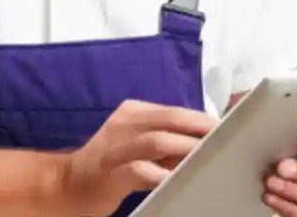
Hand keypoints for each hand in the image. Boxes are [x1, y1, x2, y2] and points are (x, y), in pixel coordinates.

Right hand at [53, 100, 216, 216]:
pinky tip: (176, 179)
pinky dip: (161, 174)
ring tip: (209, 158)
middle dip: (200, 129)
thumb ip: (165, 141)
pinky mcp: (111, 174)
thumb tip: (204, 142)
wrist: (67, 185)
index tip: (229, 129)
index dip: (202, 118)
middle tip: (226, 140)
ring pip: (157, 141)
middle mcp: (124, 125)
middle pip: (169, 120)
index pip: (174, 111)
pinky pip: (140, 170)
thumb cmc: (108, 165)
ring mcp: (116, 149)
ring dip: (186, 148)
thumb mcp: (135, 144)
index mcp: (132, 113)